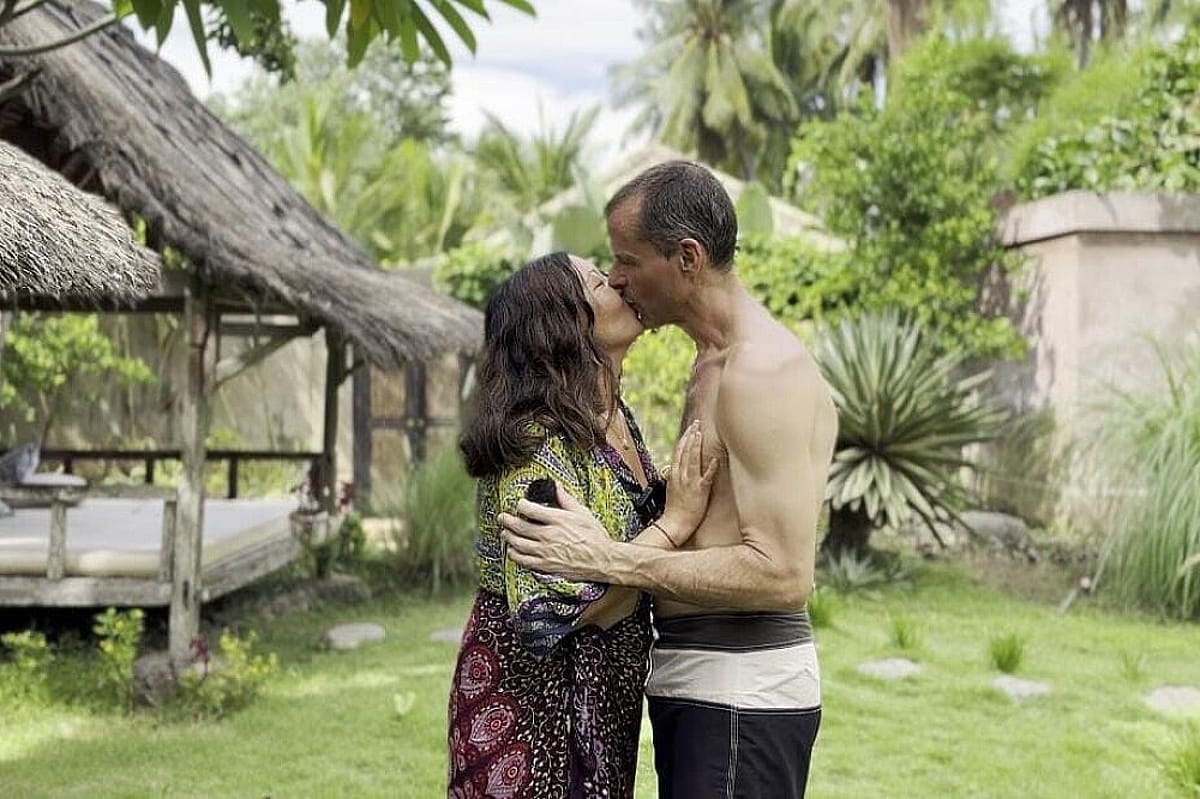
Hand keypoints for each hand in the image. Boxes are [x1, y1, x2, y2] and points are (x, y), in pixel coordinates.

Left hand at [499, 485, 612, 581]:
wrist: (603, 560)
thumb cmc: (595, 537)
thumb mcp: (583, 513)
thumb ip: (566, 499)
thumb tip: (556, 486)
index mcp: (558, 520)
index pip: (530, 509)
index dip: (521, 505)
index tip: (520, 504)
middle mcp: (549, 535)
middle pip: (519, 527)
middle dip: (507, 520)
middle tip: (502, 517)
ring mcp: (546, 552)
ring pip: (518, 544)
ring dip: (508, 537)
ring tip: (504, 533)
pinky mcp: (546, 566)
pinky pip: (524, 561)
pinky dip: (514, 555)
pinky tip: (513, 551)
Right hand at [659, 420, 718, 544]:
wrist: (675, 523)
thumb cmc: (675, 508)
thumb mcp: (672, 488)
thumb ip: (675, 476)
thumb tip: (675, 467)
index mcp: (674, 474)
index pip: (679, 451)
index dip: (685, 438)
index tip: (690, 428)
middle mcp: (681, 475)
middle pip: (685, 451)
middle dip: (691, 436)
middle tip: (697, 424)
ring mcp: (690, 482)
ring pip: (692, 459)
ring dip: (696, 446)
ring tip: (700, 434)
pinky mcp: (699, 491)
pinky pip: (705, 477)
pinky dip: (710, 467)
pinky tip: (714, 459)